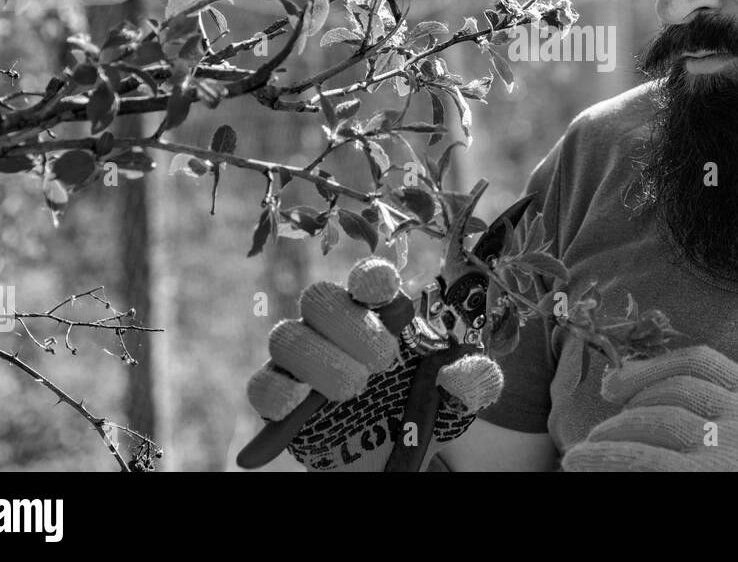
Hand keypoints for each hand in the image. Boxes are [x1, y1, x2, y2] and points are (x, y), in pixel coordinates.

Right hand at [245, 257, 502, 471]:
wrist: (394, 458)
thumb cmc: (422, 412)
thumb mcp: (457, 400)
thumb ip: (470, 381)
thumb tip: (475, 370)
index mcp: (378, 316)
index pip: (368, 281)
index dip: (371, 278)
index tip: (383, 292)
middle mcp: (334, 330)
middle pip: (319, 298)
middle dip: (348, 326)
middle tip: (382, 362)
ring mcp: (302, 364)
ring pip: (286, 337)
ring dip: (320, 361)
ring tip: (353, 390)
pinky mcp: (280, 401)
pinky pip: (262, 386)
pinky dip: (277, 392)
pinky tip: (300, 403)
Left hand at [561, 344, 737, 471]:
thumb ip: (718, 421)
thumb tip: (630, 387)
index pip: (705, 363)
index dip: (653, 365)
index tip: (618, 380)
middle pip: (678, 387)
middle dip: (631, 397)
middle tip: (601, 424)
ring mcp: (735, 452)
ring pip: (659, 417)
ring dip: (614, 429)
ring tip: (589, 448)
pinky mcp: (710, 479)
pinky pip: (644, 459)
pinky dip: (604, 457)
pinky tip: (578, 460)